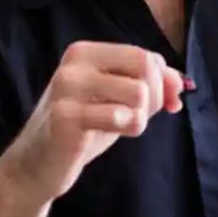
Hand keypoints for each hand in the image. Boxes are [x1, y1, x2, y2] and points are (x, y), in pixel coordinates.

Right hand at [1, 42, 184, 203]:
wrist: (37, 165)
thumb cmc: (82, 130)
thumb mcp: (117, 101)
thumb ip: (149, 86)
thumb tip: (180, 83)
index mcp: (86, 52)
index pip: (145, 55)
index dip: (164, 81)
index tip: (166, 104)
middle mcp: (75, 63)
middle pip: (145, 67)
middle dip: (155, 97)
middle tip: (137, 118)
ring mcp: (67, 88)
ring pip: (138, 93)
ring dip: (140, 118)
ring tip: (120, 127)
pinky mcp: (66, 116)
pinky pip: (121, 117)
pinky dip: (127, 128)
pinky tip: (109, 133)